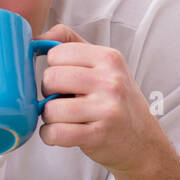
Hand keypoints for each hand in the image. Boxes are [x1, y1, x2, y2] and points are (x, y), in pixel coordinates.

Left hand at [35, 24, 168, 178]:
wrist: (143, 141)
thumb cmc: (117, 102)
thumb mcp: (104, 66)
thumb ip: (72, 44)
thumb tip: (37, 38)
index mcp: (109, 59)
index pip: (57, 53)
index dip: (53, 67)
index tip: (63, 79)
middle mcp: (110, 81)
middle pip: (50, 78)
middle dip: (48, 91)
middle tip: (61, 99)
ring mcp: (106, 109)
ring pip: (50, 108)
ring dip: (49, 117)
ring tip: (63, 118)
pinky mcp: (98, 135)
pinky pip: (55, 133)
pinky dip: (50, 135)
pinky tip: (60, 133)